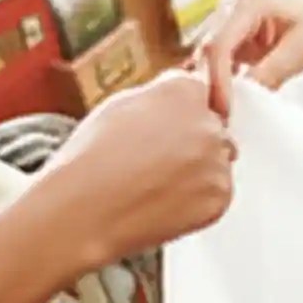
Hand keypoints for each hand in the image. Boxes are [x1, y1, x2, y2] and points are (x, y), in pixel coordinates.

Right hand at [39, 70, 235, 270]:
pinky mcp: (220, 195)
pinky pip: (218, 193)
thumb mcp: (119, 105)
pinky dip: (200, 200)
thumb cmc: (89, 160)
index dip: (180, 112)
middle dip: (192, 141)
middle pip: (212, 127)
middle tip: (157, 162)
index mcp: (183, 91)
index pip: (198, 92)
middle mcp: (208, 122)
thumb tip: (174, 95)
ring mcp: (217, 160)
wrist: (82, 211)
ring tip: (157, 185)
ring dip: (199, 170)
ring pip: (217, 161)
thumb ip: (158, 96)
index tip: (169, 126)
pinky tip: (165, 202)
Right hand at [192, 0, 302, 116]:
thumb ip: (271, 72)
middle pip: (207, 51)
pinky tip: (225, 106)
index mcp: (248, 5)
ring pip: (207, 60)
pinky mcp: (232, 42)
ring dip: (211, 87)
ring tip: (220, 116)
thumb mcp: (301, 51)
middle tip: (218, 119)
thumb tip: (242, 96)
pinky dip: (219, 85)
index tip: (225, 110)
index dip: (218, 79)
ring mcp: (228, 25)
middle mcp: (230, 10)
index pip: (220, 45)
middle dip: (210, 85)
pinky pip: (216, 65)